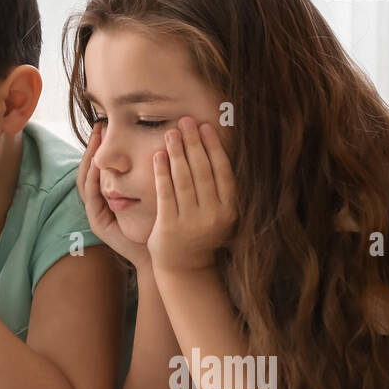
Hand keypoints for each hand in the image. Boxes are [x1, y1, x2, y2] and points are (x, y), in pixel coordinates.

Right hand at [76, 122, 151, 270]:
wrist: (159, 255)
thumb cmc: (161, 224)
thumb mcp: (155, 192)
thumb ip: (152, 173)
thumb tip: (161, 143)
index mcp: (111, 195)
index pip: (101, 165)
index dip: (103, 145)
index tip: (108, 124)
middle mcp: (100, 202)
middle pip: (90, 169)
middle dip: (92, 147)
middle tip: (98, 125)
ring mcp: (96, 212)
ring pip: (86, 181)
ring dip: (89, 159)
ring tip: (95, 141)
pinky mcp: (97, 222)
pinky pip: (90, 197)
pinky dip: (93, 180)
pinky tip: (98, 165)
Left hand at [148, 117, 236, 272]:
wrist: (185, 267)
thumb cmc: (201, 234)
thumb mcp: (219, 213)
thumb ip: (218, 188)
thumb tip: (214, 148)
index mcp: (230, 209)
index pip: (223, 171)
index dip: (214, 147)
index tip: (206, 126)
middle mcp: (213, 215)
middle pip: (202, 171)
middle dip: (194, 143)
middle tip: (186, 121)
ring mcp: (192, 221)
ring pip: (184, 179)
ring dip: (177, 152)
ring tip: (171, 132)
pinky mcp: (170, 226)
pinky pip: (165, 192)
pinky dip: (162, 172)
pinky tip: (158, 155)